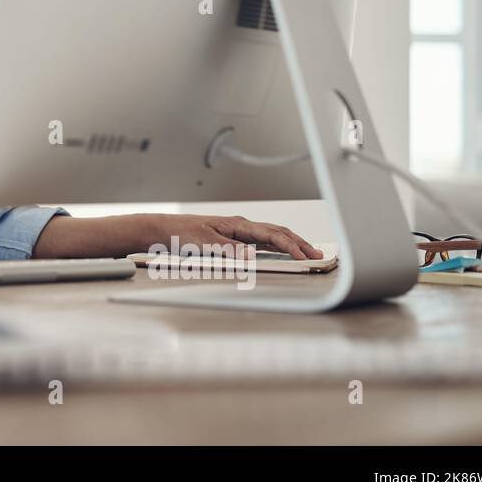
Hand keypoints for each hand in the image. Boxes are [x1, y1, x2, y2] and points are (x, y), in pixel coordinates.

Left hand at [142, 214, 322, 259]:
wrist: (164, 230)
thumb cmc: (181, 234)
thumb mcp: (205, 243)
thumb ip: (229, 250)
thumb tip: (252, 256)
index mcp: (237, 225)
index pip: (271, 234)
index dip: (291, 246)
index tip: (304, 256)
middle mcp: (241, 227)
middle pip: (277, 233)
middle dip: (299, 243)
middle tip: (317, 255)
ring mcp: (238, 233)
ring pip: (271, 237)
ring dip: (291, 245)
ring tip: (307, 254)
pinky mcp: (233, 240)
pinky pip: (261, 242)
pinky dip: (277, 247)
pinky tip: (284, 253)